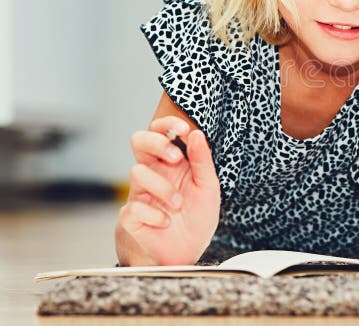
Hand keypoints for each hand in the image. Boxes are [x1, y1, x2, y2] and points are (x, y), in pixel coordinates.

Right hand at [117, 117, 220, 265]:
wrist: (187, 253)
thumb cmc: (198, 217)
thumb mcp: (208, 187)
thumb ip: (202, 160)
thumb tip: (196, 133)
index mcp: (172, 163)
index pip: (160, 132)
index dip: (167, 124)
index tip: (183, 129)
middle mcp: (154, 173)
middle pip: (138, 140)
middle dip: (156, 143)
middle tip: (176, 158)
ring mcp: (139, 192)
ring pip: (138, 172)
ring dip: (163, 188)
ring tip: (178, 205)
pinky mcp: (130, 215)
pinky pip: (133, 206)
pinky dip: (154, 214)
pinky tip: (165, 222)